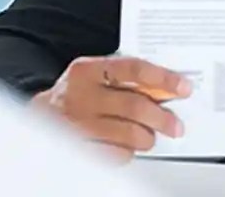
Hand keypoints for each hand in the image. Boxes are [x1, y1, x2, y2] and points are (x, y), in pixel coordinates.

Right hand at [32, 55, 191, 162]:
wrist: (41, 113)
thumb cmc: (78, 91)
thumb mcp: (97, 74)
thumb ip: (127, 78)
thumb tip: (166, 89)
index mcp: (88, 69)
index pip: (133, 69)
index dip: (163, 78)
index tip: (183, 87)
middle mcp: (82, 95)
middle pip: (134, 106)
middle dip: (162, 117)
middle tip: (175, 125)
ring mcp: (79, 123)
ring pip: (128, 134)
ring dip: (147, 137)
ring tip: (149, 136)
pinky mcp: (79, 147)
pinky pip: (115, 154)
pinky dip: (128, 152)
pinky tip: (128, 146)